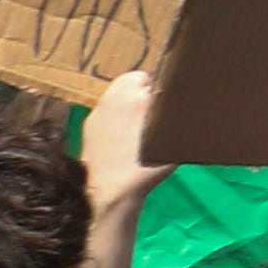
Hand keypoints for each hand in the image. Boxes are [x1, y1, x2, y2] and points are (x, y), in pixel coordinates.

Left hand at [79, 70, 171, 216]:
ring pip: (116, 93)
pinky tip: (121, 136)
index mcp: (139, 98)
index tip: (164, 105)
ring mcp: (99, 109)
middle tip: (151, 113)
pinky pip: (106, 110)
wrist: (113, 189)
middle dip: (141, 92)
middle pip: (130, 81)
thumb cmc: (148, 167)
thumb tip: (178, 109)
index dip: (157, 90)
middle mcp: (115, 97)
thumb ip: (172, 119)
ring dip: (127, 102)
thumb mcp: (171, 142)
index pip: (147, 77)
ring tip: (136, 124)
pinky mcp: (89, 123)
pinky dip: (115, 116)